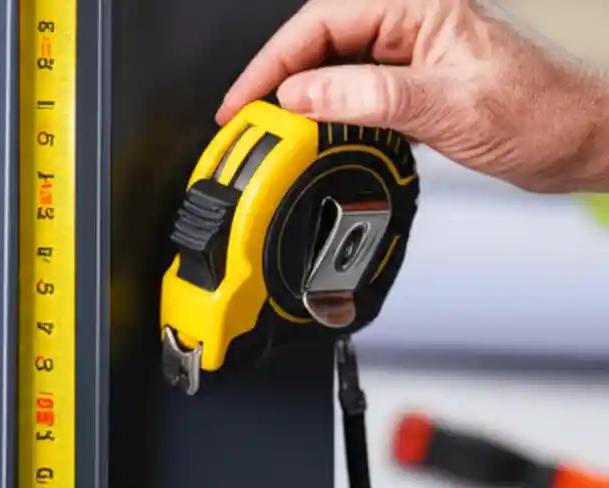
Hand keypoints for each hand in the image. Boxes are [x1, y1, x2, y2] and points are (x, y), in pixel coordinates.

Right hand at [217, 0, 608, 192]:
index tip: (244, 100)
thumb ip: (369, 99)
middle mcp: (411, 23)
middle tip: (247, 121)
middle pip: (319, 43)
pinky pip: (353, 94)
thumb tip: (301, 95)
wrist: (586, 143)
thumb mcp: (447, 107)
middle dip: (277, 82)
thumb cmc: (545, 114)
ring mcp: (411, 54)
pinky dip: (326, 118)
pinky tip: (316, 140)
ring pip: (332, 70)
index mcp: (419, 6)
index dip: (272, 62)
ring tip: (273, 135)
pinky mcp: (413, 85)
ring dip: (300, 103)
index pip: (321, 21)